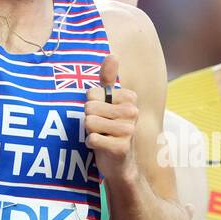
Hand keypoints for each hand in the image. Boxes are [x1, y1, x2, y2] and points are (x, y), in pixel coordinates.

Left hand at [83, 54, 138, 181]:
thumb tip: (112, 54)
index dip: (91, 106)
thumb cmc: (111, 131)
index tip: (103, 115)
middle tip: (101, 129)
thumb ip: (108, 80)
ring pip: (89, 123)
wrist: (121, 165)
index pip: (92, 93)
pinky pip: (92, 139)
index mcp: (129, 99)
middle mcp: (132, 112)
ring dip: (90, 133)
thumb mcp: (109, 104)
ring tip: (102, 137)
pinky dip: (91, 144)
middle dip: (89, 120)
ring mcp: (128, 130)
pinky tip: (101, 148)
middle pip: (89, 108)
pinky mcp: (121, 147)